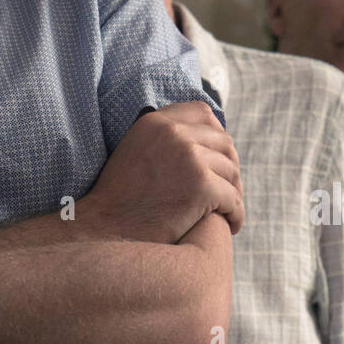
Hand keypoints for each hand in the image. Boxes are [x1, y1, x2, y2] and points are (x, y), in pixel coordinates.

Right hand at [79, 101, 241, 242]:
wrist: (107, 231)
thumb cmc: (121, 200)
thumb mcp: (135, 151)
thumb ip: (164, 139)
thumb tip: (202, 139)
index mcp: (155, 122)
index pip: (203, 113)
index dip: (216, 134)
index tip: (217, 157)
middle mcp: (173, 133)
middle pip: (224, 142)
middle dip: (229, 167)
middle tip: (228, 191)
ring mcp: (189, 158)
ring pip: (231, 171)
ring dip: (234, 193)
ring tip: (228, 211)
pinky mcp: (202, 186)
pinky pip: (234, 198)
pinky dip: (236, 214)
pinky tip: (231, 226)